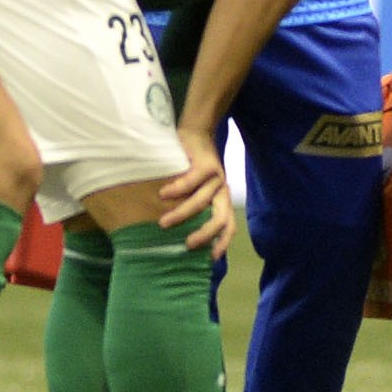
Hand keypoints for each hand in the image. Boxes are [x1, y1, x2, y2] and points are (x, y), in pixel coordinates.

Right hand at [158, 128, 234, 256]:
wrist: (197, 133)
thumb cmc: (190, 166)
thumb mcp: (195, 190)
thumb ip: (191, 207)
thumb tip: (174, 233)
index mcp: (221, 199)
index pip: (229, 225)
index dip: (222, 243)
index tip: (210, 259)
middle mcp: (222, 190)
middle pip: (220, 217)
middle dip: (205, 233)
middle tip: (187, 244)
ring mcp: (217, 177)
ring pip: (202, 200)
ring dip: (182, 213)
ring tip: (163, 223)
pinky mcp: (206, 163)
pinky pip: (192, 180)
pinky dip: (177, 189)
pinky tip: (162, 194)